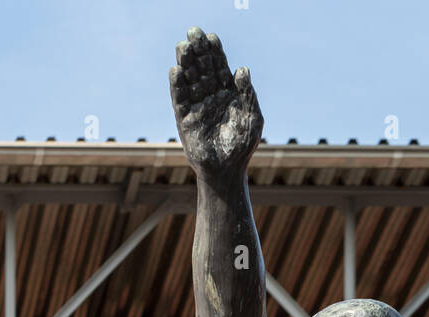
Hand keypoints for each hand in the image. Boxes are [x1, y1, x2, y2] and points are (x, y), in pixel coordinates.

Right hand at [169, 28, 262, 180]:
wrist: (226, 172)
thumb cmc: (242, 148)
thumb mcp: (253, 119)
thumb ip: (248, 95)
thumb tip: (242, 69)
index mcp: (227, 92)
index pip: (219, 66)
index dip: (215, 51)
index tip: (211, 37)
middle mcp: (210, 95)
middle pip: (202, 67)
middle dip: (198, 50)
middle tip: (193, 32)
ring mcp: (196, 105)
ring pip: (188, 78)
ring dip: (185, 62)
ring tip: (183, 46)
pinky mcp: (184, 118)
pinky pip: (179, 98)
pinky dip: (176, 84)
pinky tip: (176, 71)